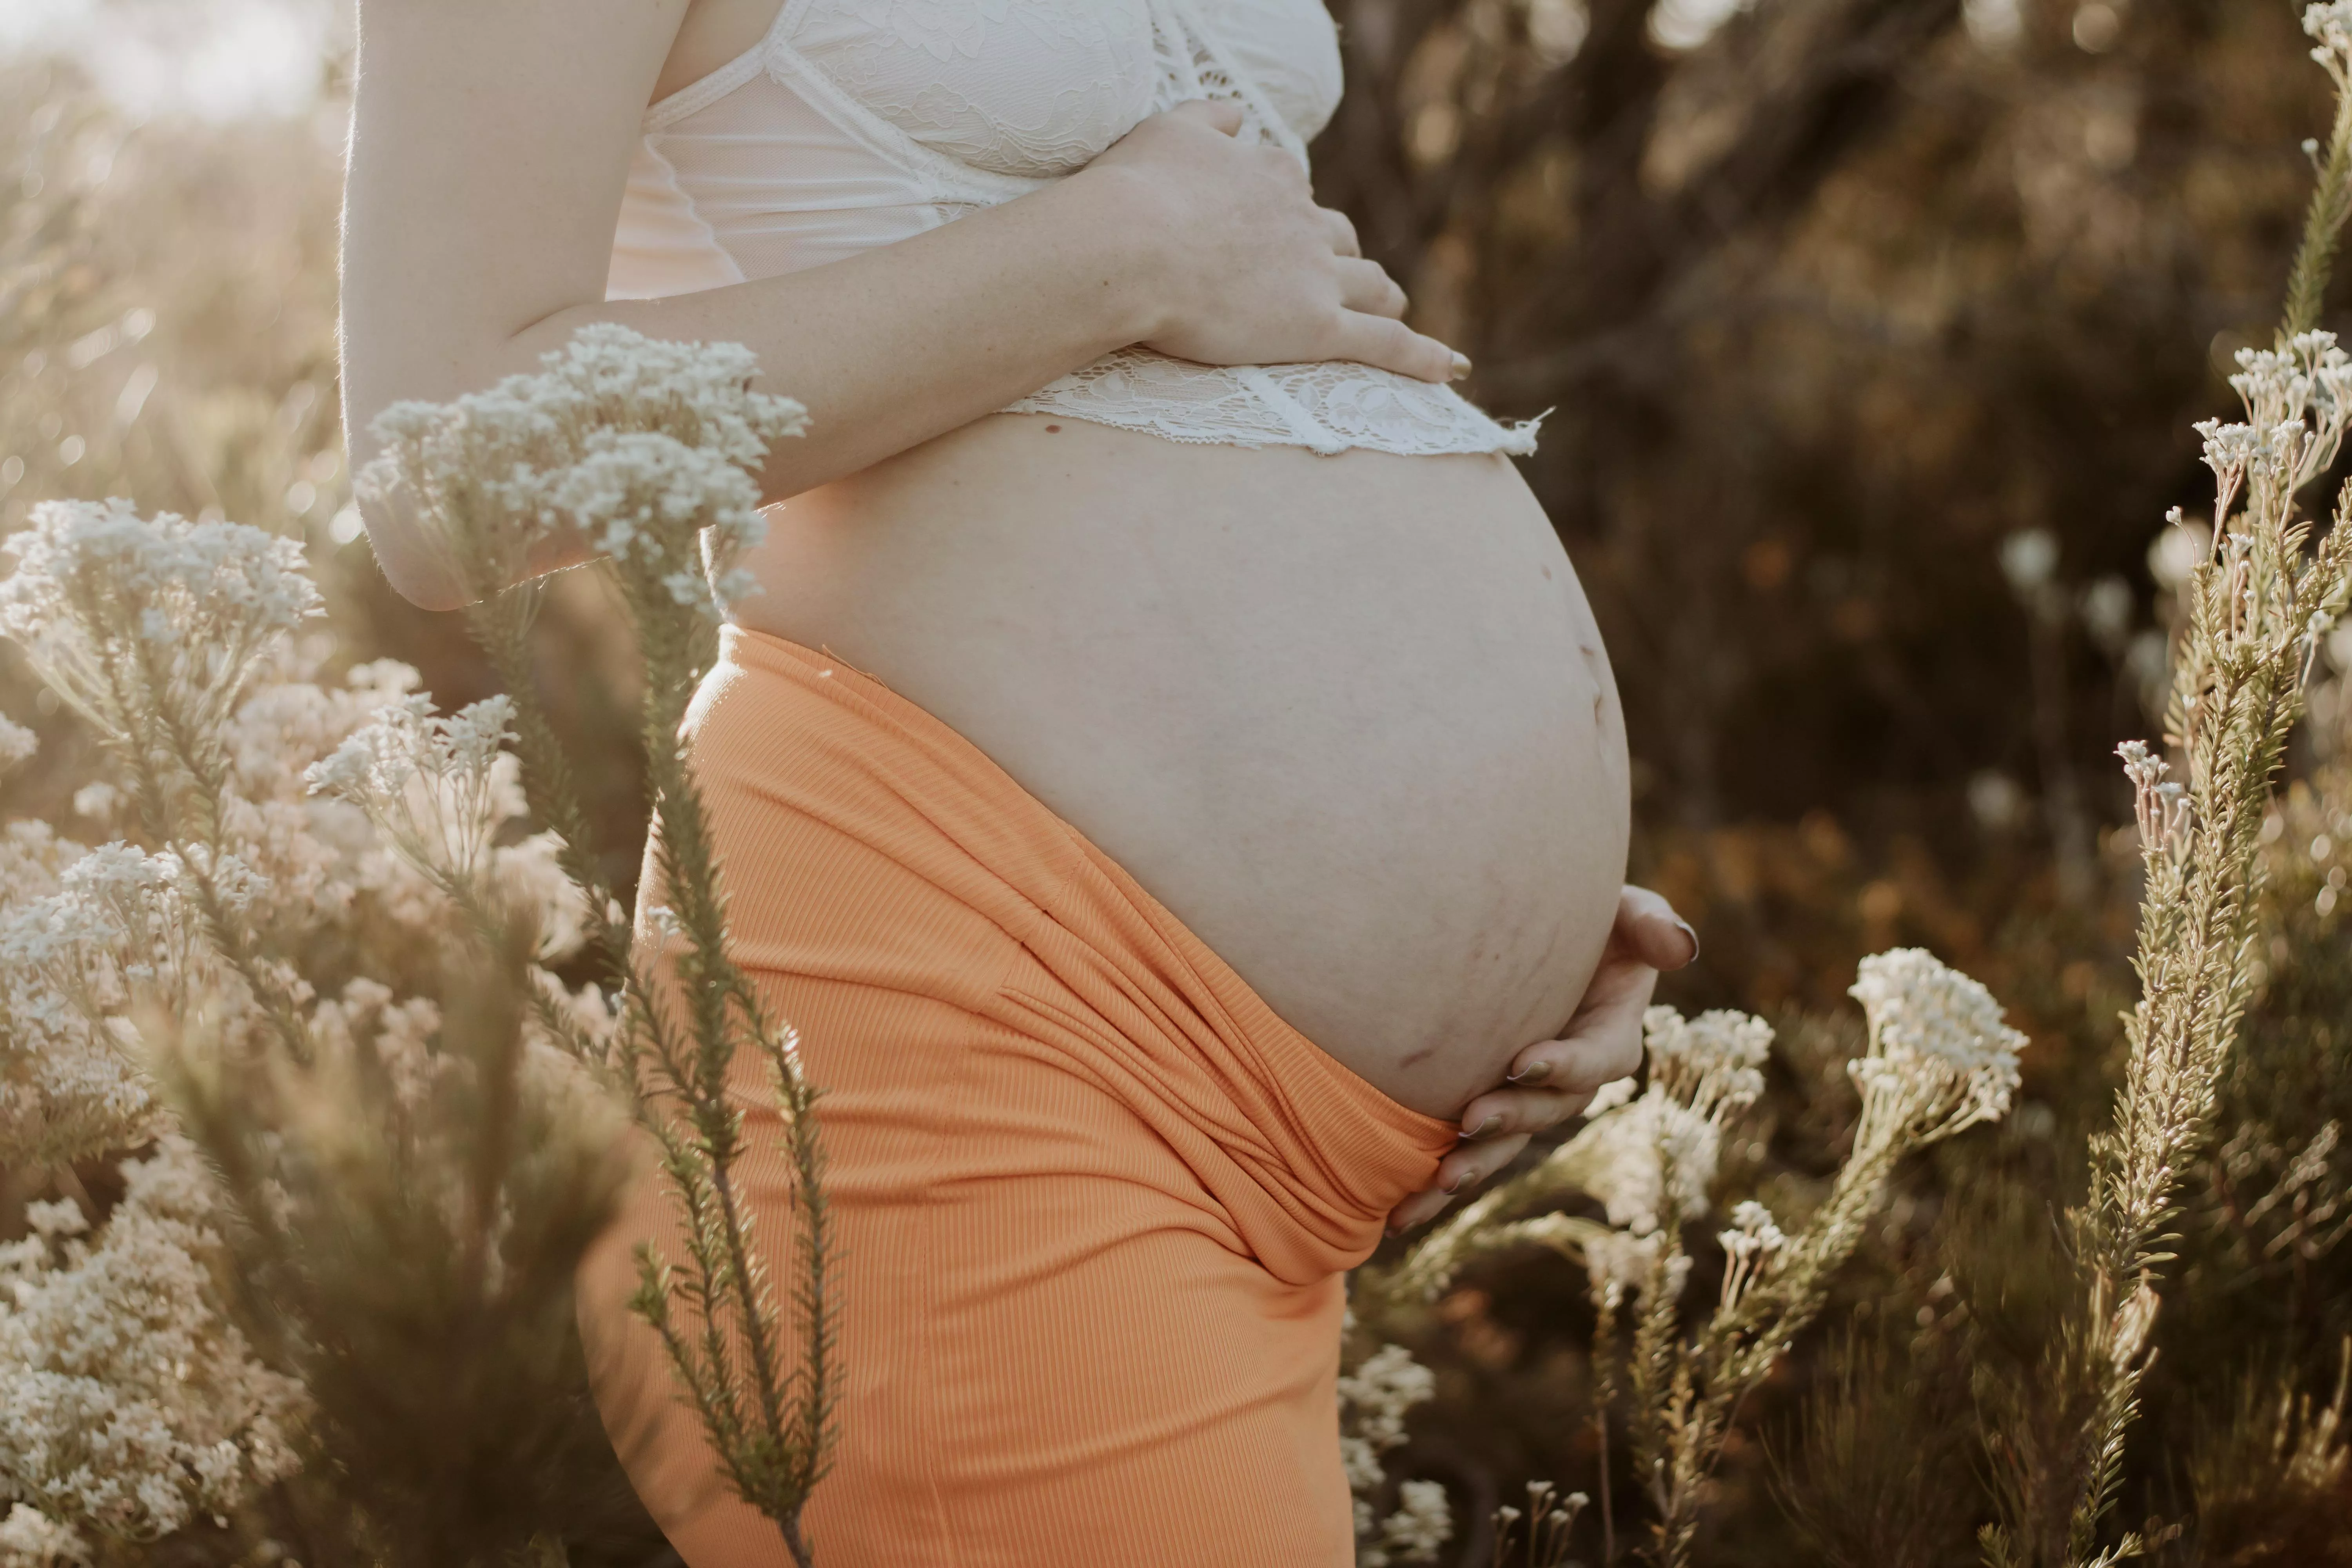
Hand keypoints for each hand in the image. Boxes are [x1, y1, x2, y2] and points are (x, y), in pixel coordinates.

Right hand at [1079, 100, 1463, 383]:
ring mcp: (1315, 276)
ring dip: (1384, 295)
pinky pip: (1385, 343)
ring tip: (1391, 308)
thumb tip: (1237, 115)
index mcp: (1270, 177)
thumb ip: (1207, 117)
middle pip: (1340, 237)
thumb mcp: (1169, 130)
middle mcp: (1303, 222)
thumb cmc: (1137, 191)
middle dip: (1343, 253)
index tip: (1268, 225)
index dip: (1286, 208)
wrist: (1131, 248)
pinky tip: (1451, 366)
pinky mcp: (1316, 327)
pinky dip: (1423, 355)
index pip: (1293, 188)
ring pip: (1371, 284)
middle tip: (1336, 273)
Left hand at [1384, 886, 1700, 1235]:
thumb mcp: (1625, 913)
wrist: (1532, 934)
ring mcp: (1527, 1101)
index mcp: (1610, 1038)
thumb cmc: (1588, 920)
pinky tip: (1397, 1216)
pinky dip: (1433, 1190)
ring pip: (1506, 1145)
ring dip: (1474, 1165)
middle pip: (1546, 1111)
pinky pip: (1465, 1153)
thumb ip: (1650, 923)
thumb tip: (1681, 946)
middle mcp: (1570, 1081)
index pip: (1595, 1060)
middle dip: (1511, 1119)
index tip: (1523, 1061)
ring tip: (1438, 1180)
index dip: (1565, 1065)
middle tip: (1470, 1120)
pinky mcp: (1486, 1111)